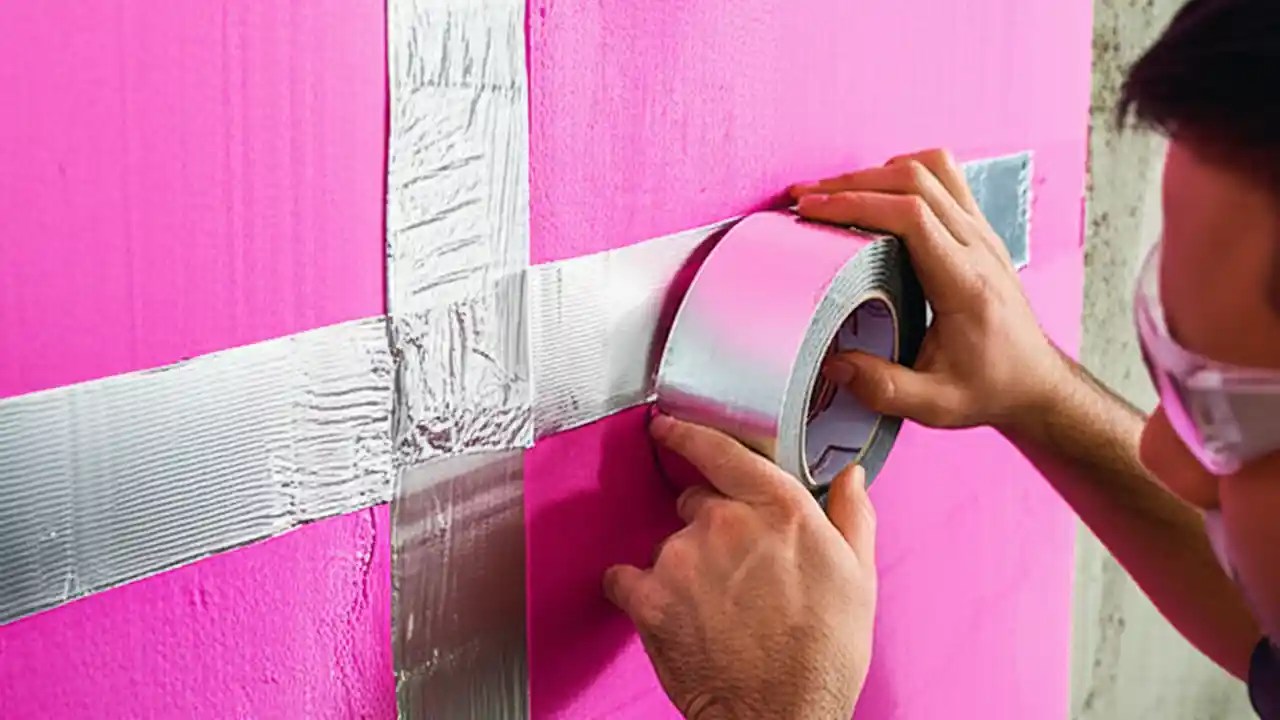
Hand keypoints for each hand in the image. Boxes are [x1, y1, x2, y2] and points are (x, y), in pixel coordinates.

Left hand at [604, 415, 875, 719]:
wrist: (783, 714)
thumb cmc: (824, 655)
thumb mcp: (858, 577)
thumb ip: (851, 515)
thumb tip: (852, 477)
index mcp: (779, 509)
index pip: (722, 451)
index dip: (689, 434)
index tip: (670, 427)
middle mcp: (726, 522)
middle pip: (695, 501)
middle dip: (707, 527)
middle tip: (730, 571)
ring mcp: (683, 557)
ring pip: (667, 543)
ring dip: (680, 566)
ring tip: (711, 609)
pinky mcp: (649, 597)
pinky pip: (624, 578)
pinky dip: (636, 592)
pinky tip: (666, 614)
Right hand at [790, 149, 1070, 432]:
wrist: (1036, 381)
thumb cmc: (989, 388)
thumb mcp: (936, 406)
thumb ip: (884, 388)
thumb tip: (833, 363)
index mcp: (964, 282)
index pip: (911, 216)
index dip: (855, 203)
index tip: (810, 210)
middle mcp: (978, 246)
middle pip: (915, 180)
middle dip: (851, 183)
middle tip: (804, 197)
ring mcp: (981, 232)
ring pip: (931, 168)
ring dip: (877, 172)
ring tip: (834, 192)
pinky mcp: (978, 230)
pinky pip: (944, 178)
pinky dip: (903, 175)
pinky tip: (876, 195)